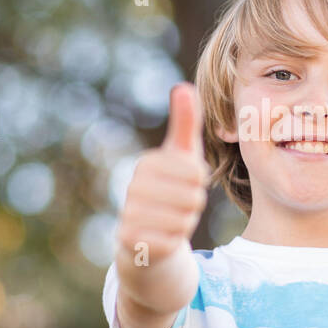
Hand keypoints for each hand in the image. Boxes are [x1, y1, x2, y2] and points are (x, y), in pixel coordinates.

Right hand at [116, 82, 208, 265]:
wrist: (146, 238)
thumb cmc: (170, 190)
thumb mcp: (182, 156)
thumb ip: (186, 123)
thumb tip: (183, 86)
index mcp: (147, 163)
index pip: (197, 173)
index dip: (199, 184)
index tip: (184, 185)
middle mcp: (133, 186)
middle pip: (193, 198)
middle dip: (193, 205)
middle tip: (178, 206)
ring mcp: (129, 213)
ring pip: (184, 221)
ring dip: (184, 225)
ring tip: (170, 220)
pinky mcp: (130, 241)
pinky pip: (172, 241)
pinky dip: (174, 242)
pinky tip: (162, 238)